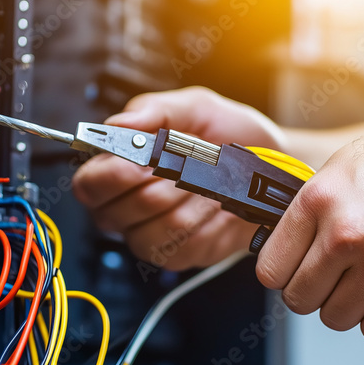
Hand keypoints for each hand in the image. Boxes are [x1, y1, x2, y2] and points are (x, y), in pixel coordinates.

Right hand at [73, 87, 287, 269]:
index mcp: (118, 168)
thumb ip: (156, 111)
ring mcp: (152, 235)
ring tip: (209, 184)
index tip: (143, 160)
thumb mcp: (197, 108)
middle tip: (188, 166)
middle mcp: (127, 208)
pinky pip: (183, 246)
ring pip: (156, 229)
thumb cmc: (232, 137)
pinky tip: (218, 207)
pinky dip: (207, 223)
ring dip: (190, 203)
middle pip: (119, 212)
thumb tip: (119, 124)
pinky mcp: (180, 255)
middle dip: (160, 186)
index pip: (90, 185)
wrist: (273, 169)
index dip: (111, 175)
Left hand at [255, 103, 363, 343]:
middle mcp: (346, 234)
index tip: (300, 269)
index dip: (286, 272)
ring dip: (353, 306)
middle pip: (299, 299)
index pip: (270, 268)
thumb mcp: (353, 164)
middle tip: (344, 276)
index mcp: (321, 198)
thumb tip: (285, 245)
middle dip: (317, 291)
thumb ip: (315, 207)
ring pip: (336, 319)